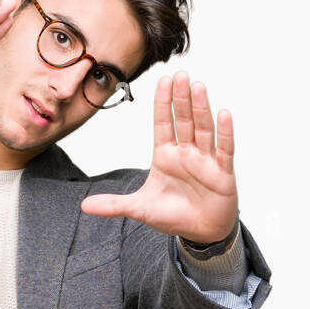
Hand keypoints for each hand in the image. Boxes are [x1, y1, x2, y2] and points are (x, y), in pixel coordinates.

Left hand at [79, 70, 236, 242]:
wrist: (201, 233)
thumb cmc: (174, 215)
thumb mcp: (140, 209)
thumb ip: (114, 204)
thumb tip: (84, 206)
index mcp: (166, 155)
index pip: (163, 123)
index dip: (163, 102)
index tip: (163, 80)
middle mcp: (186, 153)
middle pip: (183, 120)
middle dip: (181, 98)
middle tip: (180, 74)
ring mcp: (205, 160)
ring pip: (203, 129)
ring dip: (201, 108)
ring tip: (198, 86)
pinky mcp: (222, 173)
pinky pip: (224, 149)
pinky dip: (224, 132)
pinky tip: (223, 113)